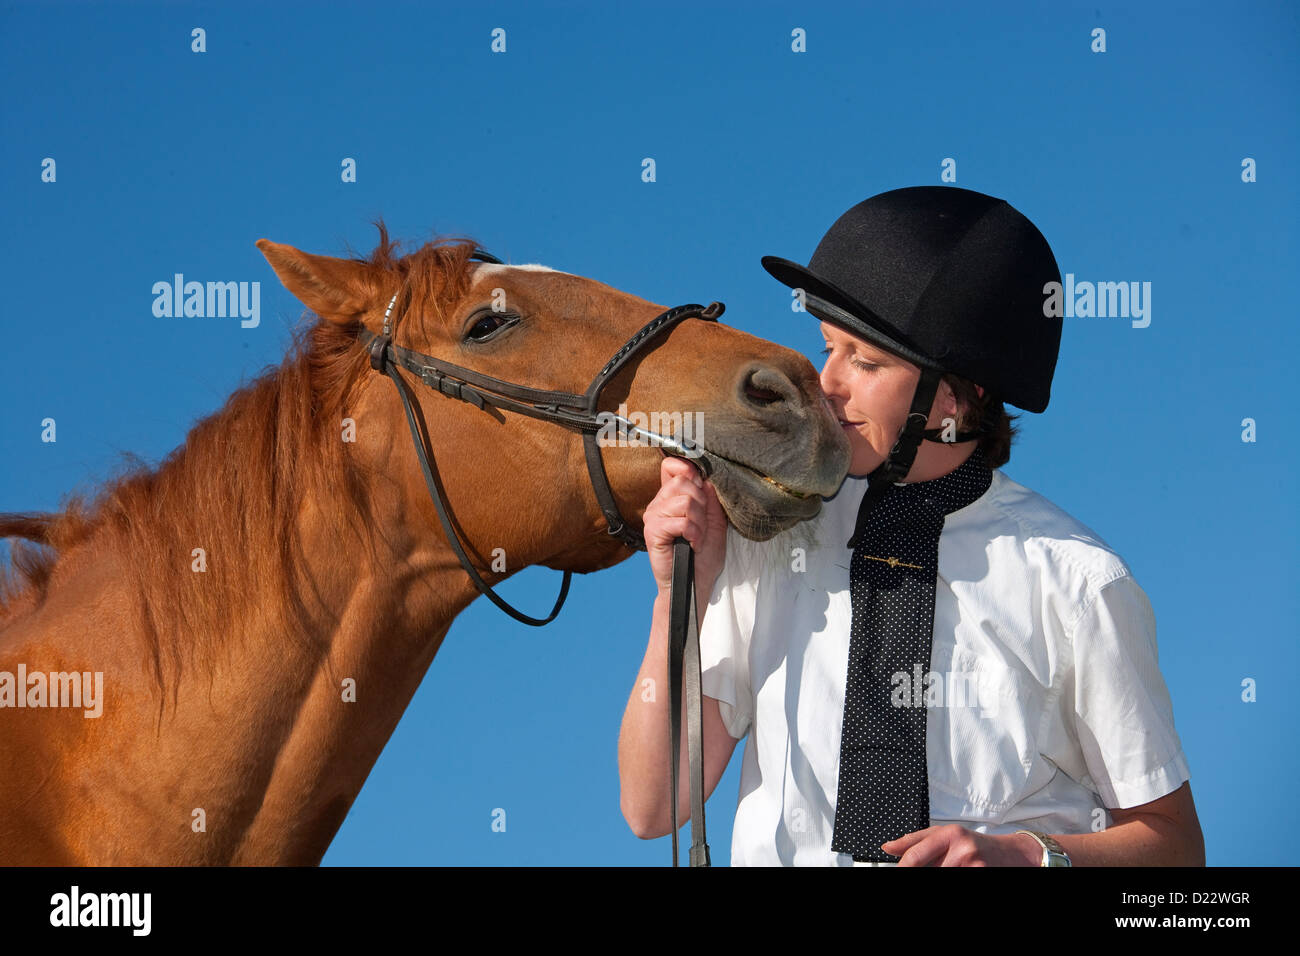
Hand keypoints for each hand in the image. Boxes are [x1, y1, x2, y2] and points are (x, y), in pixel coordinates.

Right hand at [643, 456, 726, 598]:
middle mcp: (659, 503)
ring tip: (697, 537)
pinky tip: (691, 544)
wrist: (696, 582)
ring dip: (699, 522)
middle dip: (701, 503)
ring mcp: (653, 517)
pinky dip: (693, 533)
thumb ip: (710, 497)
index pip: (672, 466)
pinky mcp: (652, 531)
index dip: (688, 469)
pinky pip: (681, 521)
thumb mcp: (715, 520)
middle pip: (683, 482)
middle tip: (701, 524)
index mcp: (671, 497)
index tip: (701, 485)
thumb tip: (705, 477)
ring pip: (685, 501)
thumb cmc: (704, 554)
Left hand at [882, 824, 1041, 865]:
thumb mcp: (945, 835)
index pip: (915, 855)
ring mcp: (973, 864)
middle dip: (918, 873)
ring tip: (947, 867)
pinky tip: (957, 871)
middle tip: (921, 870)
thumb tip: (888, 848)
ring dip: (939, 875)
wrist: (1012, 854)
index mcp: (949, 834)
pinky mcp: (982, 874)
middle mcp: (962, 848)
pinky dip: (953, 880)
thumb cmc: (974, 845)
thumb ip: (915, 841)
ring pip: (940, 876)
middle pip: (927, 869)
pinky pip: (957, 882)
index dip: (902, 868)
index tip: (897, 871)